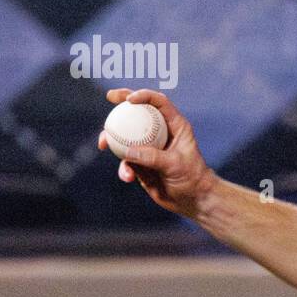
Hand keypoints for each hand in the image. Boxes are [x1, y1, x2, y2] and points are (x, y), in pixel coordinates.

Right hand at [99, 88, 216, 217]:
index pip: (159, 103)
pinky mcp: (141, 164)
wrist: (193, 200)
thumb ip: (152, 157)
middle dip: (123, 102)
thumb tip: (126, 151)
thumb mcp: (174, 165)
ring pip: (126, 136)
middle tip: (110, 96)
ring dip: (113, 139)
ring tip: (104, 144)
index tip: (129, 100)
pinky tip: (127, 177)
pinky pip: (126, 161)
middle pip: (139, 112)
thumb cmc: (192, 178)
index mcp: (175, 126)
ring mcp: (149, 148)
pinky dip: (123, 167)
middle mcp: (161, 133)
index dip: (145, 95)